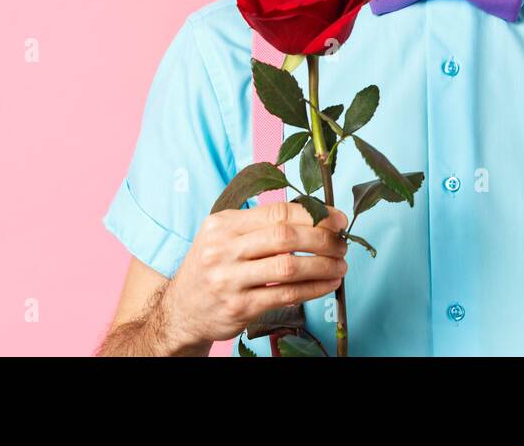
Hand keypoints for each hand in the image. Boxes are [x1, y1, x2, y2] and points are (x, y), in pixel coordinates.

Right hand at [159, 200, 348, 349]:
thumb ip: (257, 224)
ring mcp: (229, 280)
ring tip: (341, 265)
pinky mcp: (239, 308)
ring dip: (323, 265)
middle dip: (323, 238)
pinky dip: (313, 289)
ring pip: (289, 266)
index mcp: (223, 225)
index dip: (314, 213)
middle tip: (343, 244)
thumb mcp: (222, 237)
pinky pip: (286, 294)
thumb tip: (312, 213)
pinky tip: (328, 284)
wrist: (180, 312)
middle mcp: (223, 249)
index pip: (277, 212)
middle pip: (285, 236)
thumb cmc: (211, 268)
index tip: (338, 219)